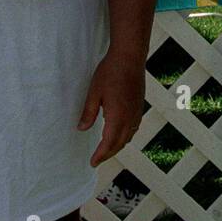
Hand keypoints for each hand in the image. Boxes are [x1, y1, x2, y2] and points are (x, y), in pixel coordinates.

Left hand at [78, 50, 144, 167]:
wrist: (130, 57)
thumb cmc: (110, 72)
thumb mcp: (94, 93)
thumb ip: (89, 113)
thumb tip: (82, 129)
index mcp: (117, 117)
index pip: (108, 143)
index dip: (100, 155)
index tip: (92, 163)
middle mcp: (130, 118)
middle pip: (119, 144)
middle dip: (108, 154)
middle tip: (97, 160)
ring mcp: (136, 112)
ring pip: (128, 137)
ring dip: (117, 146)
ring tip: (106, 150)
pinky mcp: (139, 106)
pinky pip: (133, 128)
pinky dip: (125, 136)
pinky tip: (119, 134)